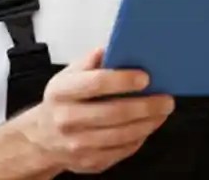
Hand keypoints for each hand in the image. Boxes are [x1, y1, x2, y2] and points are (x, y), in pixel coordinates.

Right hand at [18, 48, 174, 174]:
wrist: (42, 137)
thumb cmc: (63, 100)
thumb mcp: (69, 74)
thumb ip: (93, 60)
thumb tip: (121, 46)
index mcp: (62, 91)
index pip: (96, 83)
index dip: (123, 80)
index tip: (146, 77)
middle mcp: (66, 119)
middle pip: (114, 113)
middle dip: (146, 106)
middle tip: (166, 99)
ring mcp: (76, 144)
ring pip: (121, 135)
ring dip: (148, 123)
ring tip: (162, 112)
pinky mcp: (88, 162)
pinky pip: (121, 151)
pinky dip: (139, 138)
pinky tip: (148, 126)